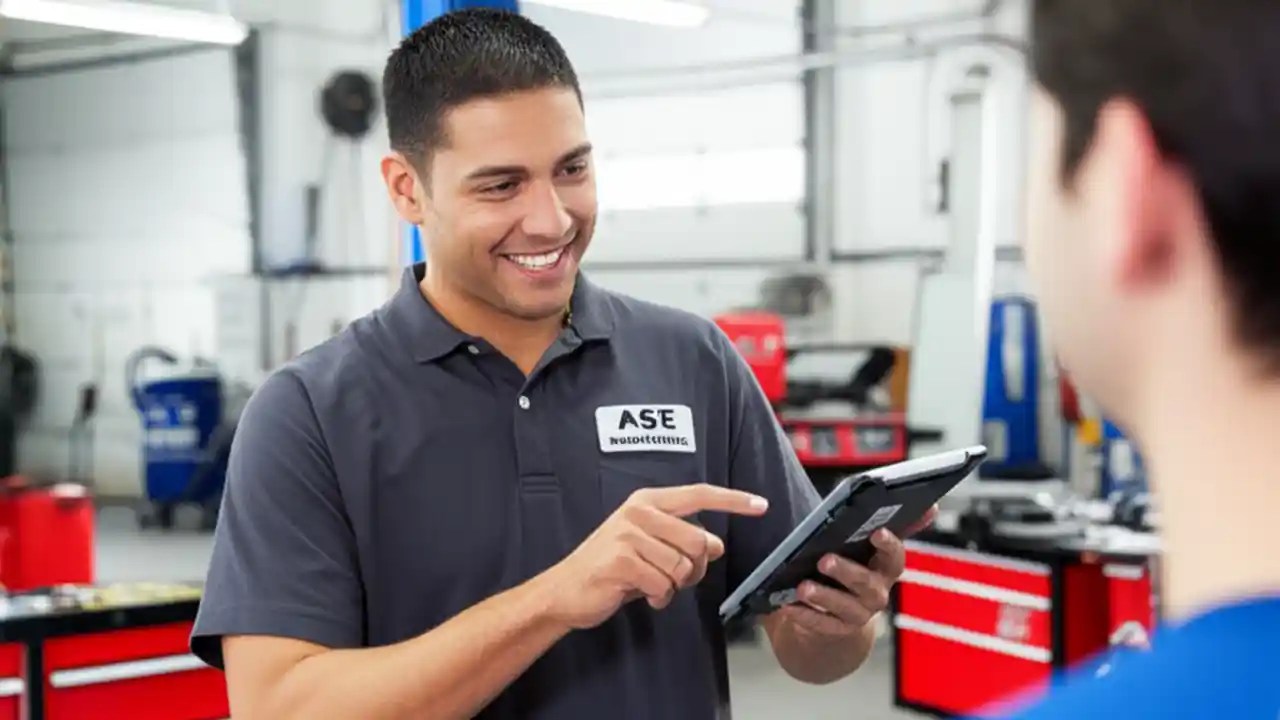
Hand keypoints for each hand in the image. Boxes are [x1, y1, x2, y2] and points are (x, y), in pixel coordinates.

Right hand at [546, 484, 768, 630]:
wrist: (565, 590)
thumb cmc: (611, 567)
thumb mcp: (650, 548)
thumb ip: (681, 540)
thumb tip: (716, 545)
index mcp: (647, 502)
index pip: (698, 494)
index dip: (733, 500)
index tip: (761, 505)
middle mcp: (638, 512)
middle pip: (697, 540)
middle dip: (694, 568)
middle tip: (675, 579)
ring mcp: (628, 535)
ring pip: (682, 566)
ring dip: (673, 586)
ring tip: (652, 586)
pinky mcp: (621, 560)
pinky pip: (663, 585)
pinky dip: (659, 598)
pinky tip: (642, 595)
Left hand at [775, 505, 937, 637]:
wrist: (839, 613)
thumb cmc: (854, 565)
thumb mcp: (869, 546)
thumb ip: (896, 526)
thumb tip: (933, 506)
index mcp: (886, 568)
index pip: (895, 556)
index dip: (888, 544)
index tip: (877, 531)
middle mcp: (877, 593)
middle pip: (866, 582)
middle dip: (846, 571)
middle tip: (824, 559)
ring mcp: (859, 614)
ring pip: (843, 606)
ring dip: (823, 596)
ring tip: (802, 586)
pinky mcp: (837, 630)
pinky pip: (821, 625)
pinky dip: (804, 615)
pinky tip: (787, 605)